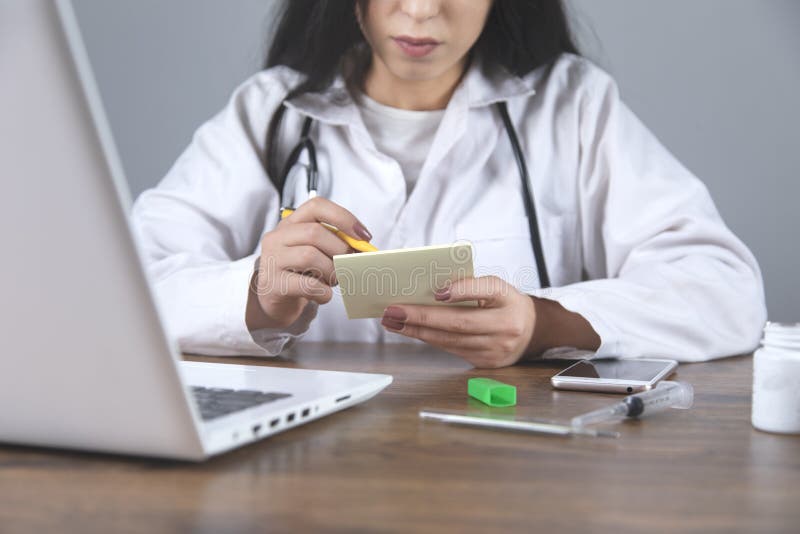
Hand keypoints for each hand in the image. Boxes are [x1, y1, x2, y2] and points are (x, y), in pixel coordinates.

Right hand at [246, 197, 372, 329]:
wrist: (276, 302)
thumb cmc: (301, 274)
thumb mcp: (318, 253)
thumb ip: (336, 244)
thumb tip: (365, 249)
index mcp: (291, 224)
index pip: (316, 206)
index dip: (344, 218)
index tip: (363, 235)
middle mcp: (277, 237)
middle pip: (314, 232)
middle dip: (340, 250)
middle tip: (348, 266)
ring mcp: (272, 260)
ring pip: (309, 256)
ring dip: (331, 272)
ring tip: (332, 281)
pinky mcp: (273, 284)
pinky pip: (307, 284)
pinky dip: (324, 292)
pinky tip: (323, 295)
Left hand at [380, 276, 538, 367]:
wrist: (531, 331)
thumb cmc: (507, 304)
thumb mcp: (497, 287)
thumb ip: (471, 286)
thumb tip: (437, 292)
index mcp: (507, 302)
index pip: (483, 293)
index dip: (459, 292)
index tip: (436, 292)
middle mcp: (504, 328)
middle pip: (457, 323)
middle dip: (421, 317)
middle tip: (393, 310)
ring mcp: (495, 350)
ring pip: (449, 340)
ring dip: (416, 331)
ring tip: (392, 321)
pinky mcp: (485, 363)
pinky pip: (451, 349)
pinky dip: (428, 338)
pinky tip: (410, 330)